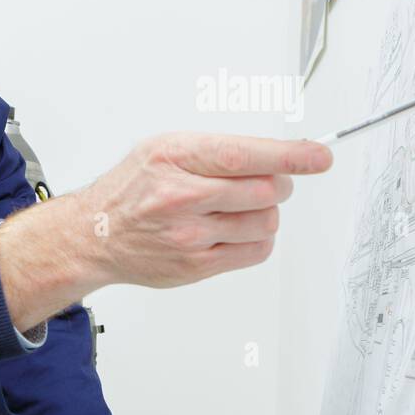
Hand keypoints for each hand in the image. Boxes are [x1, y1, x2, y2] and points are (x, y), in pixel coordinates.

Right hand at [0, 132, 332, 330]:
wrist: (94, 235)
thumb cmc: (130, 189)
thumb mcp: (164, 149)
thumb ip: (215, 151)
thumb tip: (277, 157)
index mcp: (173, 158)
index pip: (245, 156)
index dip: (291, 155)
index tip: (319, 157)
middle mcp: (180, 197)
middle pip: (265, 191)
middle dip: (277, 185)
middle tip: (264, 184)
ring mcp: (188, 235)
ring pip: (265, 222)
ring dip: (265, 213)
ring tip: (239, 209)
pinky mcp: (196, 265)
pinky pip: (255, 251)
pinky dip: (257, 238)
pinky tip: (235, 230)